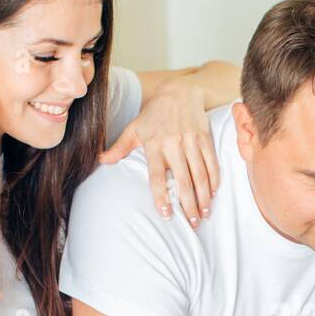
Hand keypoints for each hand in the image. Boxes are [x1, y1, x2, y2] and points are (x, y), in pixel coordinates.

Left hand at [98, 78, 218, 227]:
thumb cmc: (154, 114)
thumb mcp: (134, 128)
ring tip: (204, 215)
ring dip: (203, 197)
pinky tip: (213, 194)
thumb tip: (101, 161)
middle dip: (189, 204)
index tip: (166, 215)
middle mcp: (174, 144)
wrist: (179, 91)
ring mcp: (191, 141)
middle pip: (183, 180)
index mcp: (154, 145)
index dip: (162, 196)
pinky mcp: (205, 139)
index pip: (157, 176)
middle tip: (192, 224)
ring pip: (200, 174)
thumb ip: (120, 147)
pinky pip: (211, 163)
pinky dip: (214, 179)